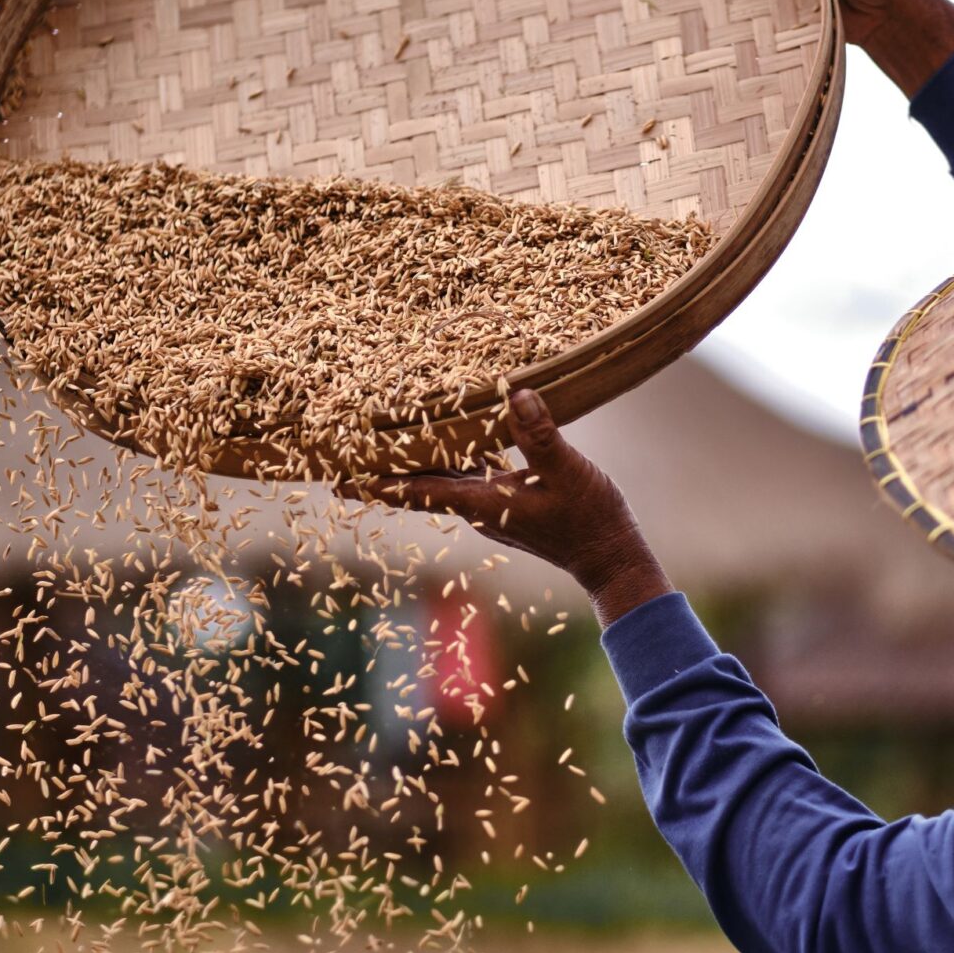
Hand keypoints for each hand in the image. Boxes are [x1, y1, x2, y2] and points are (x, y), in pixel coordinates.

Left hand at [369, 389, 673, 627]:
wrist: (611, 558)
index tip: (342, 479)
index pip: (420, 491)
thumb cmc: (591, 520)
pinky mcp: (508, 505)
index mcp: (484, 504)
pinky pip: (468, 478)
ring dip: (415, 464)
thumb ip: (541, 436)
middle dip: (384, 471)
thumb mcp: (568, 472)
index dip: (381, 482)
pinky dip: (451, 460)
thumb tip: (517, 394)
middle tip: (344, 456)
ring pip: (443, 480)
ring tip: (384, 443)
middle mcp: (479, 509)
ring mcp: (492, 509)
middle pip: (420, 486)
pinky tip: (451, 439)